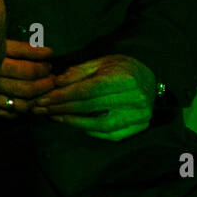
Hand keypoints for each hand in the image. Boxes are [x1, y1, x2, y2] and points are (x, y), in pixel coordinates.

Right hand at [0, 39, 54, 117]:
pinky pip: (10, 114)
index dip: (44, 68)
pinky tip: (25, 101)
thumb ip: (24, 49)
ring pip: (22, 105)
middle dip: (45, 84)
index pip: (29, 70)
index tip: (49, 63)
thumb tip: (49, 52)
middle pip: (28, 88)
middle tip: (50, 78)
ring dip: (36, 100)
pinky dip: (22, 110)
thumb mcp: (0, 43)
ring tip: (40, 91)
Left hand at [32, 54, 155, 140]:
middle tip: (43, 110)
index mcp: (125, 79)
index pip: (87, 91)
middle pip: (90, 107)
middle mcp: (135, 99)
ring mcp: (139, 116)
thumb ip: (79, 72)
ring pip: (100, 125)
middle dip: (62, 109)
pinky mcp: (139, 127)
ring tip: (55, 118)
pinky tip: (75, 124)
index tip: (43, 99)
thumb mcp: (102, 62)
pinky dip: (90, 131)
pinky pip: (110, 135)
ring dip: (74, 123)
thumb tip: (56, 82)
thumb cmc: (123, 68)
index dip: (62, 96)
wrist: (153, 80)